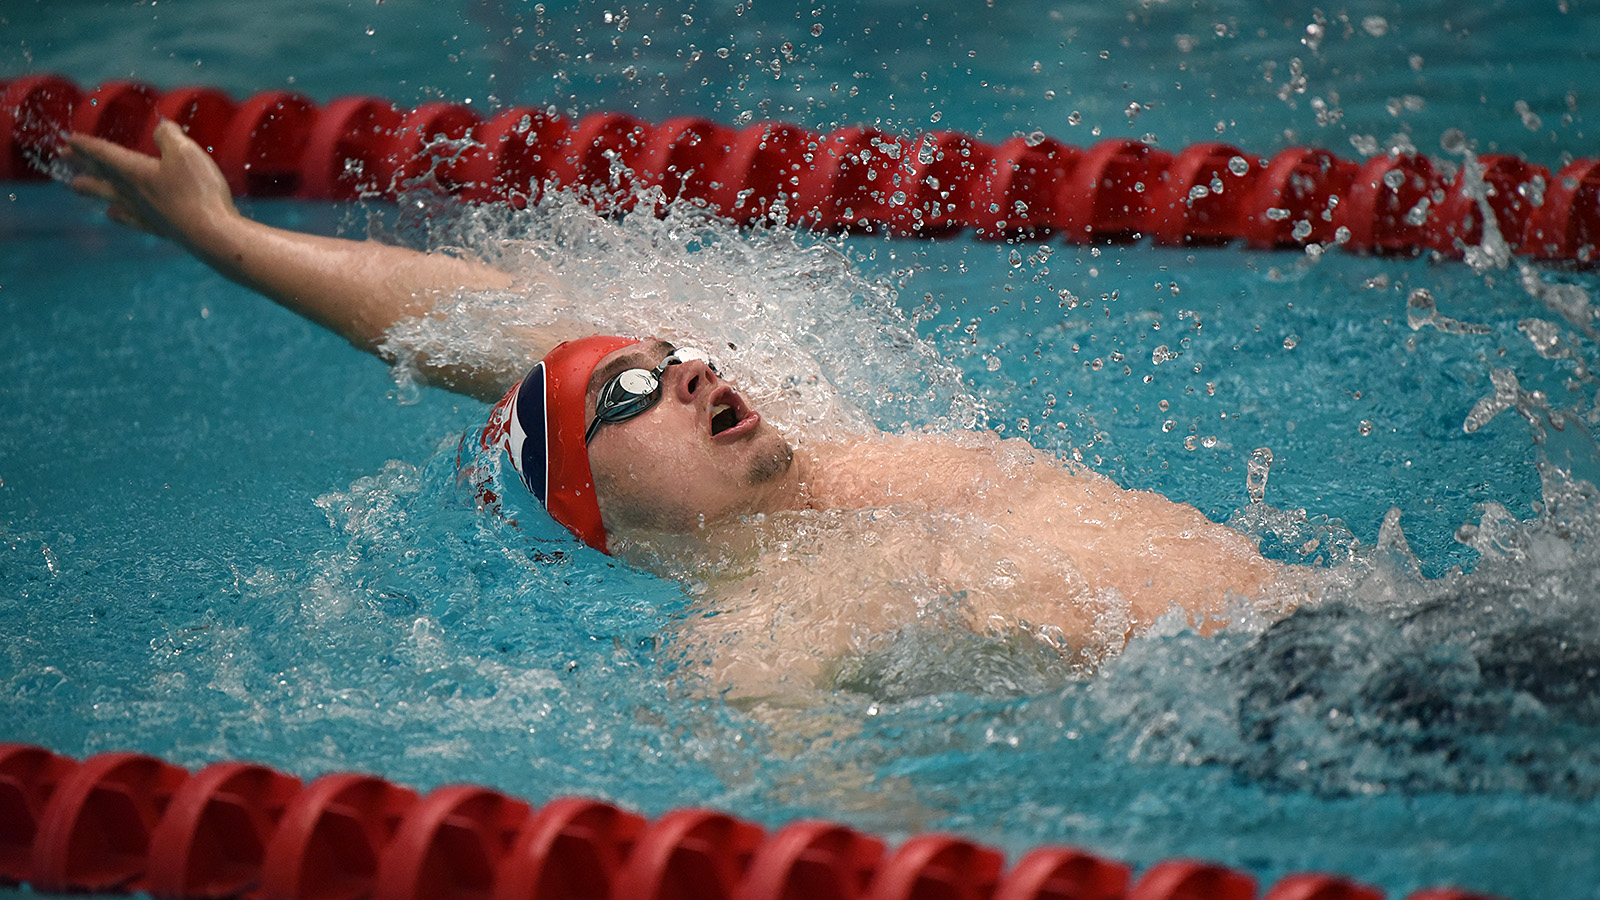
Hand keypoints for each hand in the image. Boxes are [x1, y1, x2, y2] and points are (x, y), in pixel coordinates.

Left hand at [64, 119, 239, 243]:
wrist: (212, 234)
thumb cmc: (199, 191)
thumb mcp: (186, 153)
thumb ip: (170, 136)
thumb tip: (161, 127)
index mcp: (136, 171)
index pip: (106, 155)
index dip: (88, 145)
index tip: (70, 139)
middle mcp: (135, 193)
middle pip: (103, 175)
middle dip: (83, 164)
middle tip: (62, 157)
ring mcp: (146, 212)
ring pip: (112, 197)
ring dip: (93, 189)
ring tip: (75, 187)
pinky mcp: (161, 228)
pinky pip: (132, 219)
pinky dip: (120, 215)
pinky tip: (113, 214)